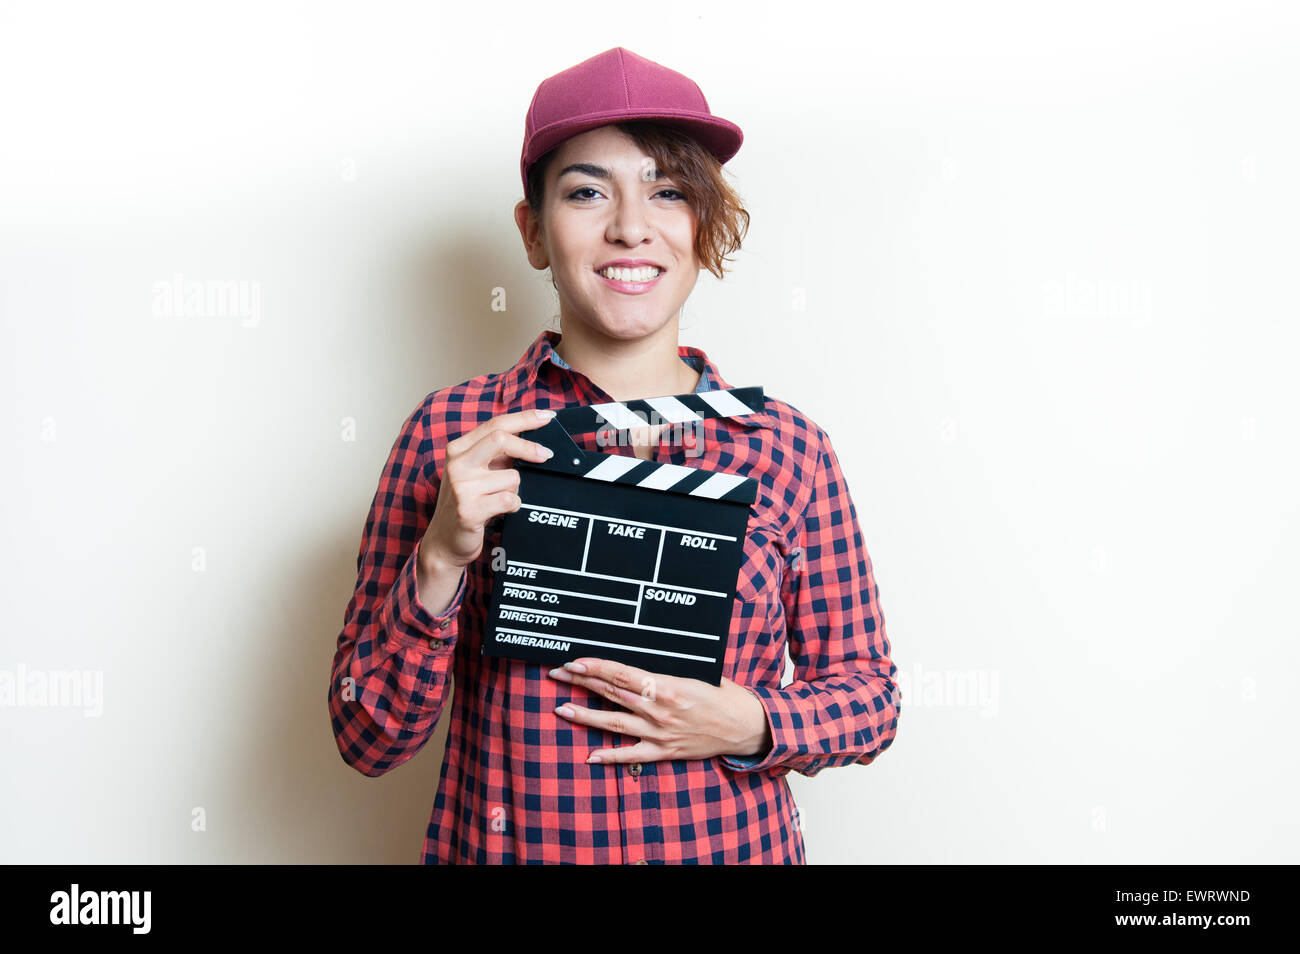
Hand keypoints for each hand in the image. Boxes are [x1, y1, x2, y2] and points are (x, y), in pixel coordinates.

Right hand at [421, 407, 556, 570]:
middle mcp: (457, 465)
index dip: (525, 418)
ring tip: (501, 498)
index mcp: (458, 450)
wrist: (444, 542)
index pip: (495, 425)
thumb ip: (496, 454)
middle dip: (529, 446)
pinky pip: (509, 499)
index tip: (547, 417)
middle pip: (500, 439)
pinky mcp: (469, 510)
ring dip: (516, 489)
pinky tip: (502, 510)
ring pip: (512, 476)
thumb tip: (532, 437)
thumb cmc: (466, 503)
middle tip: (547, 454)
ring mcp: (461, 487)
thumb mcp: (475, 472)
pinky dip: (514, 505)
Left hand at [547, 658, 772, 764]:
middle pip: (613, 694)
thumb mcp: (697, 671)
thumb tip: (635, 660)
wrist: (746, 727)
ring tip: (562, 709)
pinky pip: (632, 755)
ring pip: (615, 724)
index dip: (596, 668)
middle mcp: (661, 711)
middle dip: (582, 683)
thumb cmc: (723, 694)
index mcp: (668, 686)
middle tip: (557, 674)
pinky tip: (589, 755)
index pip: (623, 674)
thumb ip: (665, 669)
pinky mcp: (665, 752)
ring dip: (586, 716)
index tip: (574, 662)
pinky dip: (610, 756)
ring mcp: (661, 734)